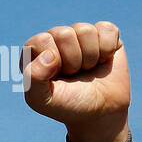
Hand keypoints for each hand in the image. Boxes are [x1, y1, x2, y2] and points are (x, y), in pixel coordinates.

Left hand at [21, 21, 129, 141]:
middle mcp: (56, 40)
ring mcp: (80, 36)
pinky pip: (107, 28)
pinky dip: (108, 48)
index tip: (57, 76)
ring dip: (90, 56)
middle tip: (74, 75)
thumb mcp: (42, 100)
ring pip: (85, 30)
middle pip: (63, 33)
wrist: (100, 113)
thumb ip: (33, 79)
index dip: (53, 61)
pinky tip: (103, 60)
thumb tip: (49, 55)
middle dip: (72, 60)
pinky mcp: (104, 35)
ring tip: (87, 69)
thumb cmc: (67, 105)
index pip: (41, 40)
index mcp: (35, 52)